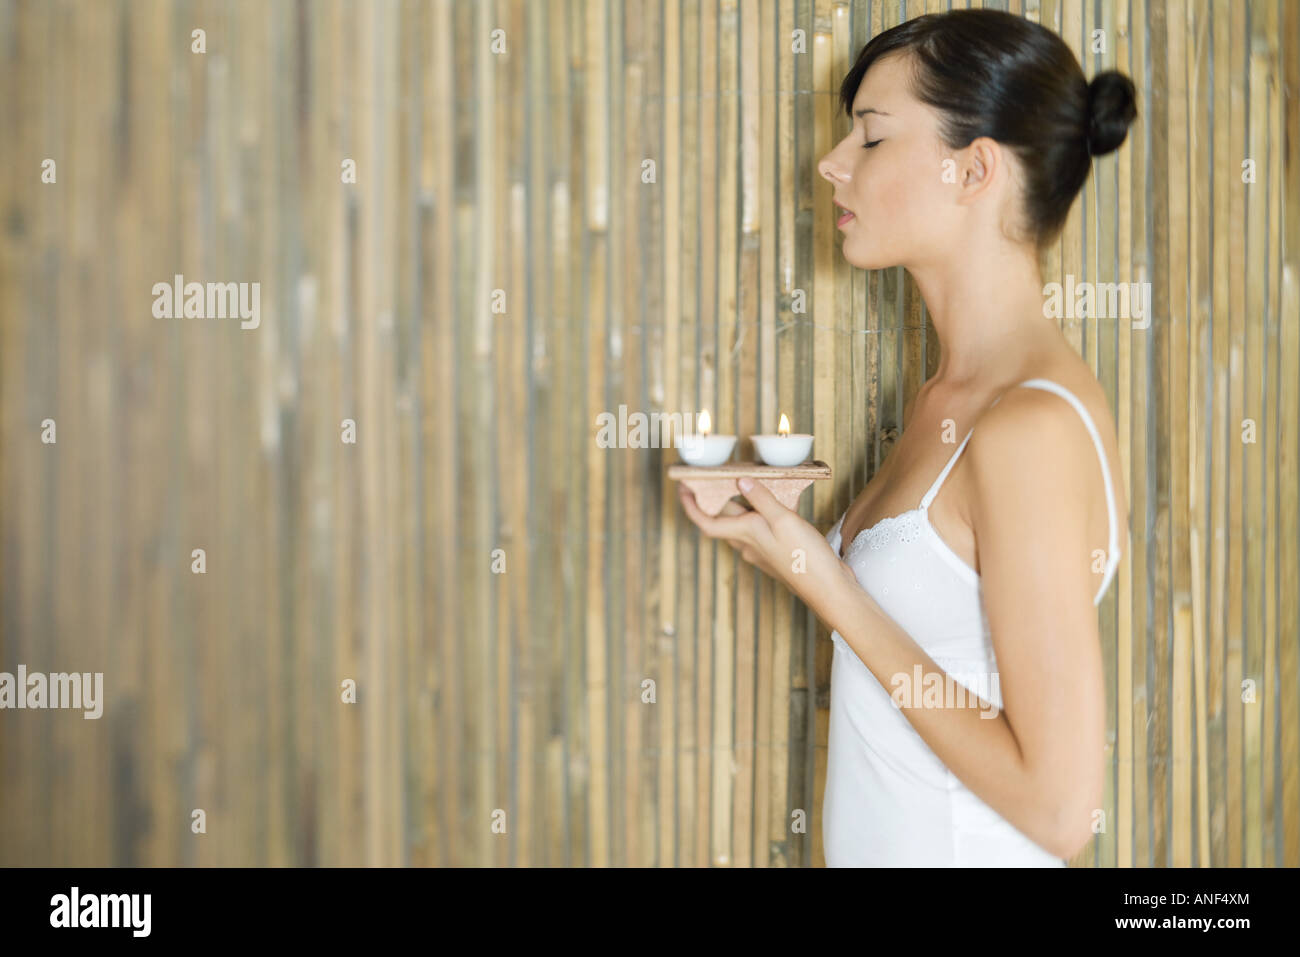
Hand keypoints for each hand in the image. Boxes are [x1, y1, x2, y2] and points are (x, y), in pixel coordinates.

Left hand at [676, 478, 859, 603]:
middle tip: (714, 478)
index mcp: (746, 535)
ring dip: (742, 506)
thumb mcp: (784, 521)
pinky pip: (762, 530)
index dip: (691, 507)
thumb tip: (741, 482)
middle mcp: (750, 545)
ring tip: (748, 484)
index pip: (707, 522)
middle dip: (716, 500)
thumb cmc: (806, 558)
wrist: (829, 589)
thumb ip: (762, 500)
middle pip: (724, 521)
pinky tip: (780, 501)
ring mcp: (763, 551)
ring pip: (743, 525)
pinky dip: (764, 513)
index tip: (683, 489)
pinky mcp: (778, 553)